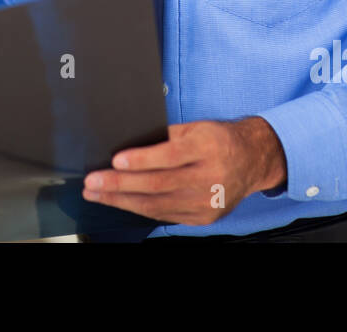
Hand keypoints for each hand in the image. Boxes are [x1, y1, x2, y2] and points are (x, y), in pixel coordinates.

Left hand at [81, 117, 286, 226]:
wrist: (253, 161)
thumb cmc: (218, 140)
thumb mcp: (196, 128)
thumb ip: (165, 136)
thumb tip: (127, 144)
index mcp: (208, 148)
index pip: (170, 156)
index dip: (141, 160)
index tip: (116, 160)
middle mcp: (210, 177)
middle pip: (159, 184)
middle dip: (120, 184)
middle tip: (93, 181)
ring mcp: (208, 202)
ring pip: (158, 204)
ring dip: (122, 200)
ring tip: (97, 194)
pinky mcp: (204, 217)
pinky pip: (165, 215)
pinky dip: (139, 209)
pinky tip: (121, 202)